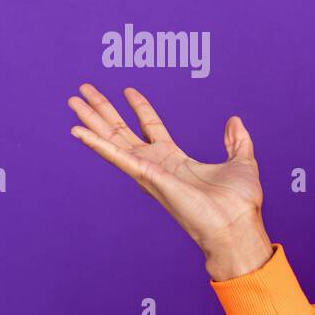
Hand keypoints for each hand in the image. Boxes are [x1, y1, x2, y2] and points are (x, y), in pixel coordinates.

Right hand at [66, 83, 273, 279]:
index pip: (152, 128)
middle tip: (83, 90)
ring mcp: (150, 172)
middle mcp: (158, 166)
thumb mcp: (242, 162)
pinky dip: (97, 144)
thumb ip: (236, 141)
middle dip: (103, 111)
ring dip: (92, 121)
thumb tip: (234, 119)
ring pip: (113, 141)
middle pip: (123, 132)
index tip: (128, 90)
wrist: (238, 224)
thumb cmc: (240, 203)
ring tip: (72, 101)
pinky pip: (118, 158)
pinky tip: (79, 131)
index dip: (140, 108)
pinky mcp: (149, 178)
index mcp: (177, 161)